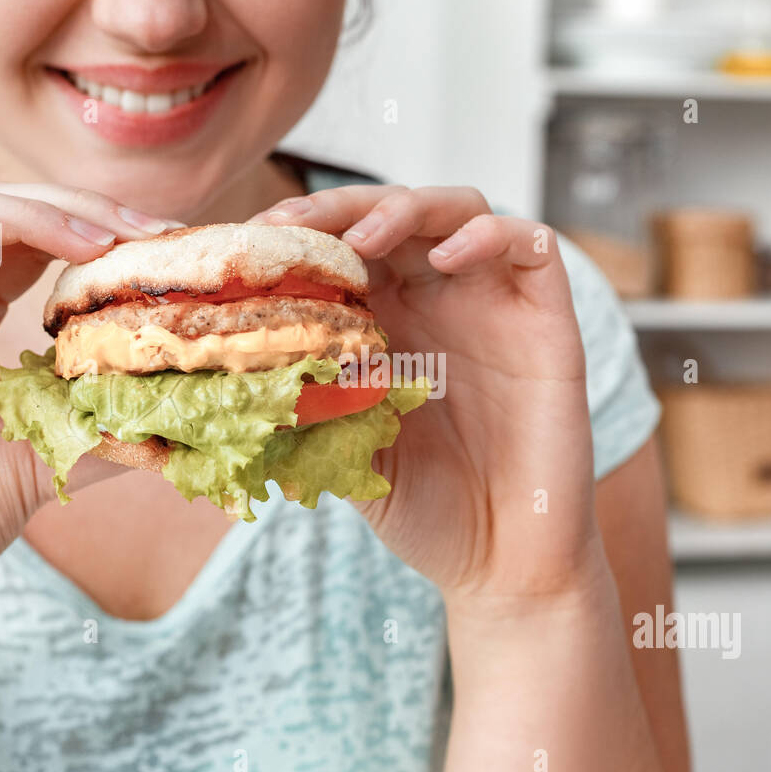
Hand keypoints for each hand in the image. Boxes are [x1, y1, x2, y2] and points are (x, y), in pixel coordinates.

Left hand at [250, 186, 604, 605]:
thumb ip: (301, 404)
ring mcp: (495, 305)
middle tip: (294, 223)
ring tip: (362, 239)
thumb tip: (222, 374)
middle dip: (340, 207)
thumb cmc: (424, 509)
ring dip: (407, 207)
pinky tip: (448, 258)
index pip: (343, 245)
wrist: (502, 564)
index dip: (300, 231)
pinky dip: (491, 235)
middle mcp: (440, 301)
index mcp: (388, 322)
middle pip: (395, 212)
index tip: (251, 239)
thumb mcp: (343, 451)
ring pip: (460, 210)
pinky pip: (534, 246)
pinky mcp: (548, 321)